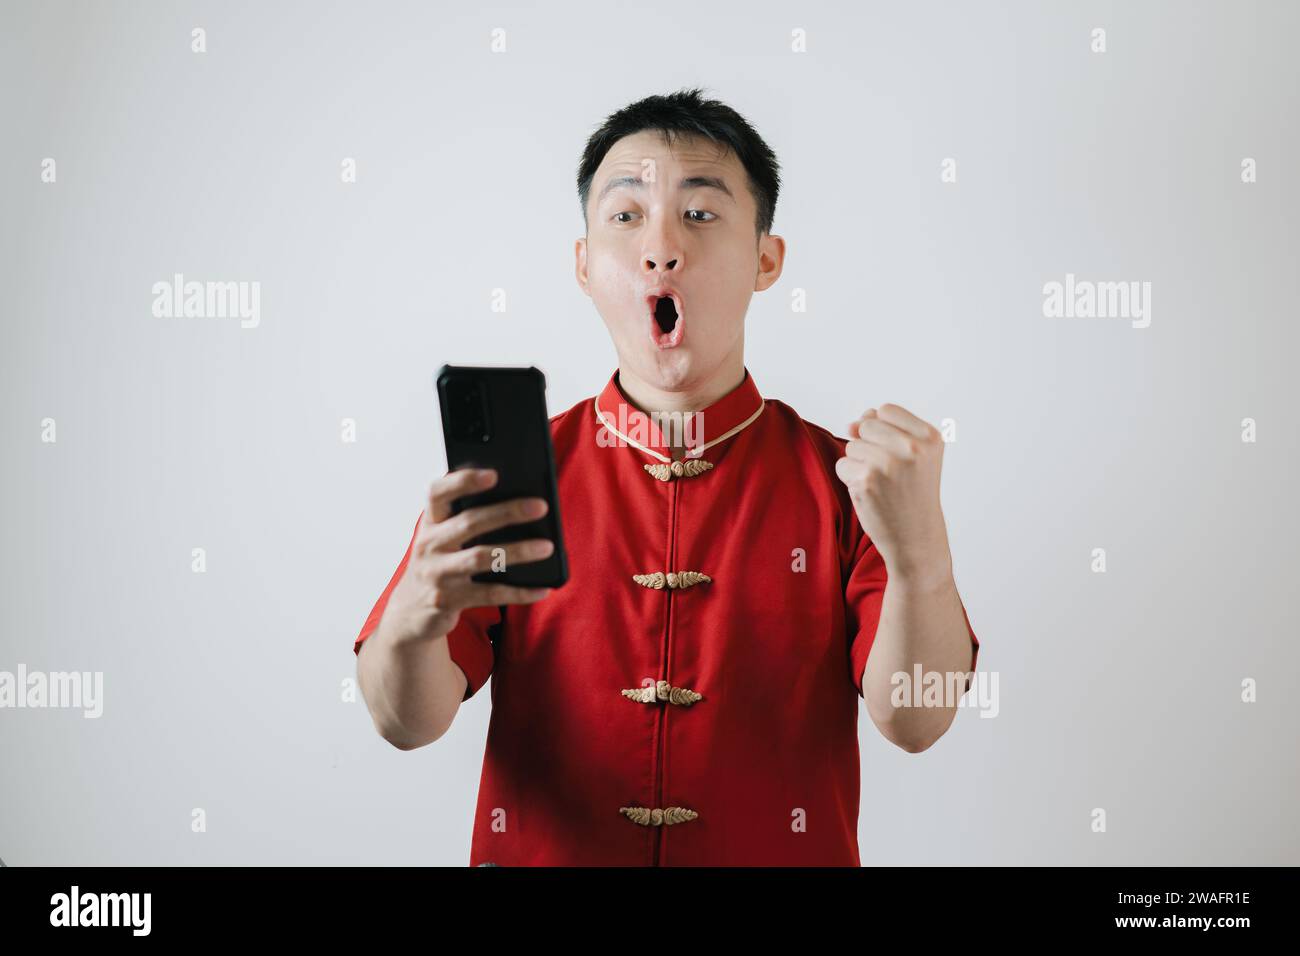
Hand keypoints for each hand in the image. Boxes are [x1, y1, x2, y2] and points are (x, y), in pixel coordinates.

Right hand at [382, 468, 555, 645]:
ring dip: (517, 551)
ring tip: (547, 546)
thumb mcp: (444, 538)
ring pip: (481, 557)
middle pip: (469, 522)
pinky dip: (519, 592)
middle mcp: (429, 545)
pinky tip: (541, 588)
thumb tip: (521, 505)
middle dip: (507, 512)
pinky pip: (489, 594)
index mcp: (431, 522)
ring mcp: (437, 574)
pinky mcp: (448, 600)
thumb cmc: (441, 562)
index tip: (492, 475)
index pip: (438, 493)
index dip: (463, 481)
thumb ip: (468, 520)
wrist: (412, 610)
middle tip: (540, 506)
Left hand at [834, 404, 952, 584]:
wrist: (916, 537)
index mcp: (929, 436)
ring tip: (882, 484)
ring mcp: (888, 462)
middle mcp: (912, 447)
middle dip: (869, 446)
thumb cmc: (912, 493)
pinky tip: (871, 493)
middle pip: (866, 425)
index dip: (882, 430)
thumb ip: (884, 430)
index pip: (885, 410)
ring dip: (859, 464)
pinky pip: (842, 465)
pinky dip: (850, 479)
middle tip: (889, 473)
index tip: (896, 454)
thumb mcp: (913, 455)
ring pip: (852, 445)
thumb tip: (852, 423)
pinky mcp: (867, 480)